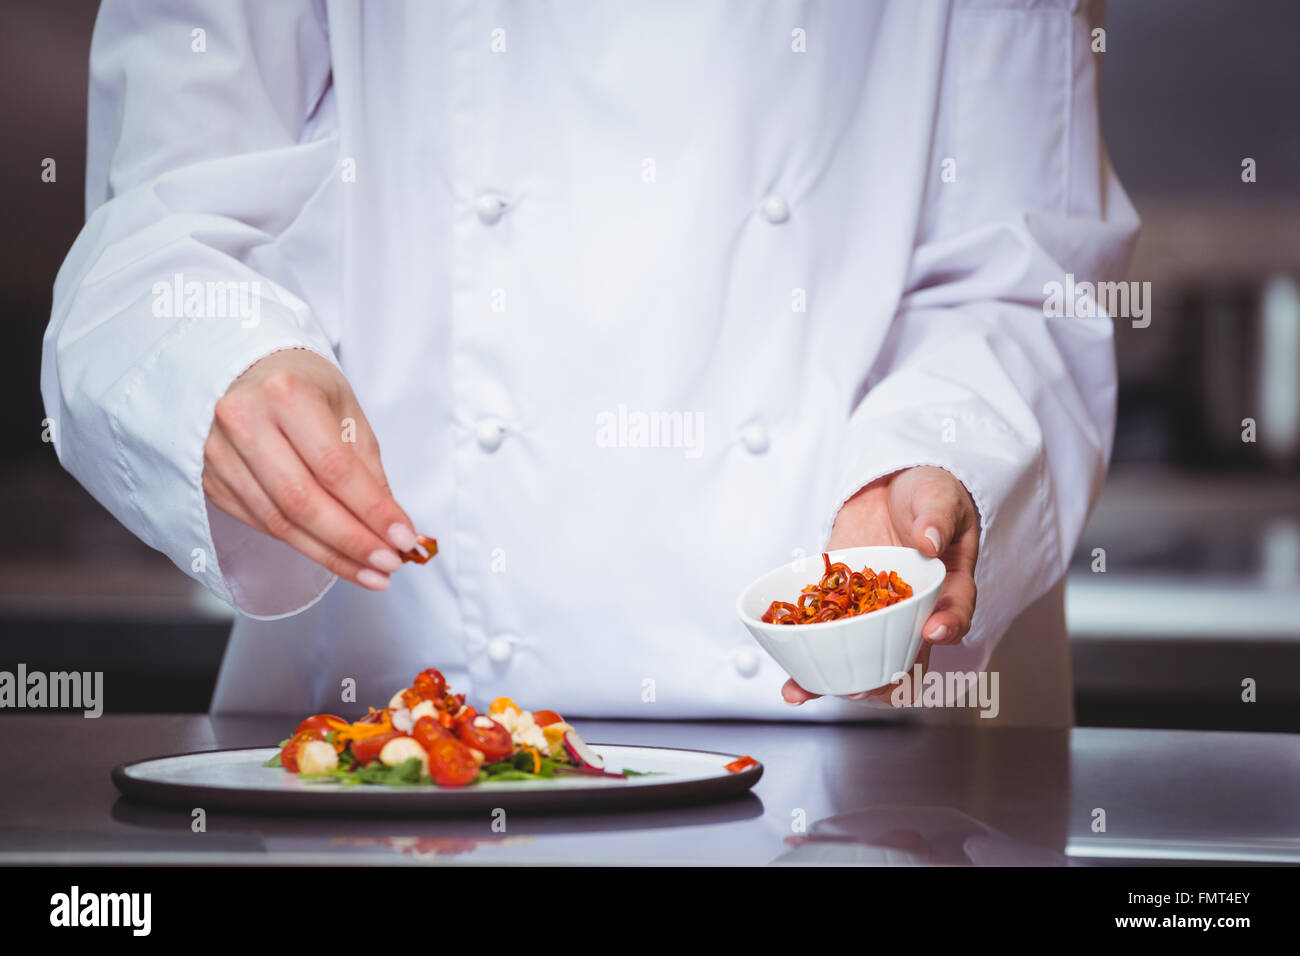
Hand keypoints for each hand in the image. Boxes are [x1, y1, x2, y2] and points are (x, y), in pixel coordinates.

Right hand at [203, 348, 419, 590]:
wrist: (244, 372)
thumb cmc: (303, 387)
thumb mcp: (346, 410)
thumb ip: (366, 468)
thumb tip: (390, 526)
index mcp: (285, 394)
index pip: (335, 467)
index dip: (371, 510)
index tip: (404, 539)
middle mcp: (244, 422)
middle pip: (302, 501)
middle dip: (351, 542)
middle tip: (388, 565)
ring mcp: (218, 454)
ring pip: (279, 522)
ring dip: (330, 554)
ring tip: (371, 572)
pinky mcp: (210, 480)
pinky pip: (261, 524)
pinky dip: (302, 545)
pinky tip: (333, 556)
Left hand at [781, 465, 979, 705]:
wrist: (887, 489)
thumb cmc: (926, 494)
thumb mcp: (938, 496)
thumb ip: (937, 516)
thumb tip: (930, 540)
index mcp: (949, 586)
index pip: (956, 612)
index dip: (948, 625)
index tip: (933, 631)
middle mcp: (914, 610)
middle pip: (909, 656)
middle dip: (889, 678)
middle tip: (866, 685)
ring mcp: (877, 613)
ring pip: (869, 659)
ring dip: (846, 680)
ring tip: (817, 687)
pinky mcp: (843, 608)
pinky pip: (831, 641)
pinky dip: (812, 665)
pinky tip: (793, 687)